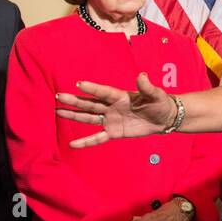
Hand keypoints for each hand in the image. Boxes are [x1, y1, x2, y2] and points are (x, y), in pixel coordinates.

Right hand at [56, 73, 176, 147]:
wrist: (164, 118)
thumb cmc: (159, 102)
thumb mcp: (155, 94)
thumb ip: (147, 87)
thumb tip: (142, 76)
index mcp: (120, 96)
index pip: (104, 92)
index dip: (93, 88)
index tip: (79, 84)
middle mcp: (112, 106)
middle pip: (90, 103)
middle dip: (75, 101)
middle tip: (58, 96)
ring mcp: (111, 119)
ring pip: (89, 117)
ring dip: (73, 115)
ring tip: (57, 111)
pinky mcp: (114, 132)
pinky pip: (98, 137)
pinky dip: (86, 142)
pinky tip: (73, 144)